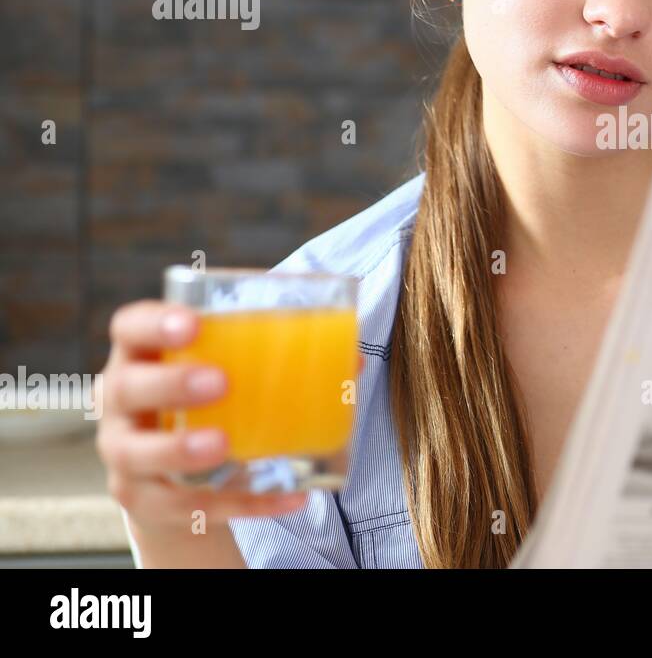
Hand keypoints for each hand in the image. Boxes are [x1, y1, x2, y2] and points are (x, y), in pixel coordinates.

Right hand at [96, 299, 309, 532]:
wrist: (183, 475)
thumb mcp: (234, 374)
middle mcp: (121, 402)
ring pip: (136, 454)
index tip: (194, 323)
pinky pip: (185, 506)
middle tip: (220, 382)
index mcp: (143, 355)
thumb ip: (281, 359)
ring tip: (226, 446)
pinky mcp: (145, 500)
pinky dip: (240, 504)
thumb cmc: (214, 404)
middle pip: (126, 388)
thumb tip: (353, 357)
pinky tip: (289, 497)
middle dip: (171, 385)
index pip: (129, 327)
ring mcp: (125, 454)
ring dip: (181, 450)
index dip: (154, 322)